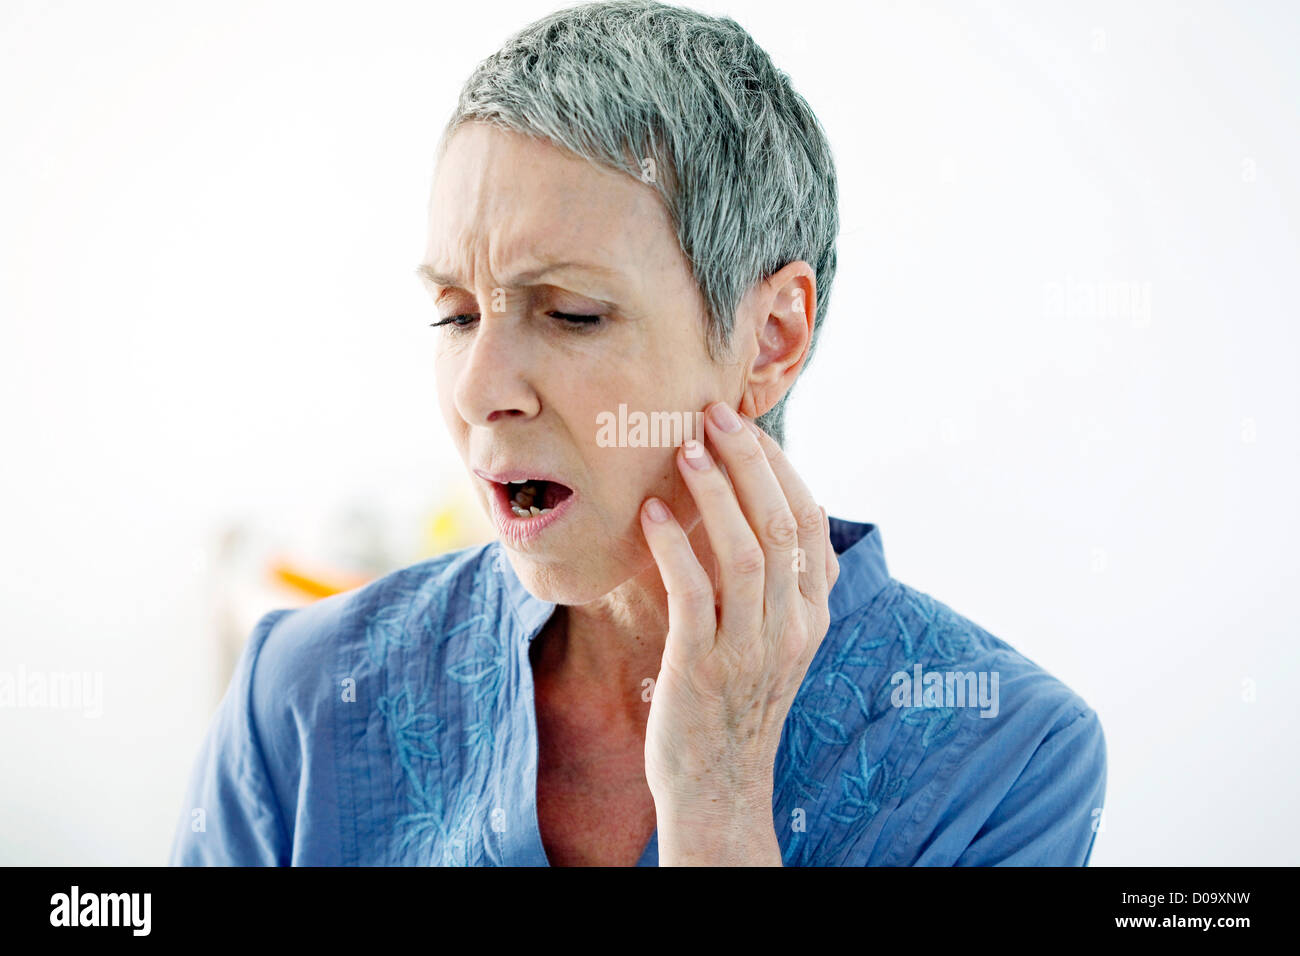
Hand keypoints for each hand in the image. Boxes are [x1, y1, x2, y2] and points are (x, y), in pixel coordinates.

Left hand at [638, 401, 839, 864]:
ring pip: (746, 552)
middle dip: (749, 462)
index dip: (780, 469)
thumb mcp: (770, 641)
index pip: (810, 524)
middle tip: (715, 414)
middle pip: (782, 526)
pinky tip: (651, 514)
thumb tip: (744, 510)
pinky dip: (674, 546)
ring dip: (715, 493)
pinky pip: (693, 593)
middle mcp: (790, 628)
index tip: (747, 428)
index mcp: (812, 615)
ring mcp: (749, 649)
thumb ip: (768, 583)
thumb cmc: (734, 702)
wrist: (718, 786)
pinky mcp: (702, 667)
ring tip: (686, 449)